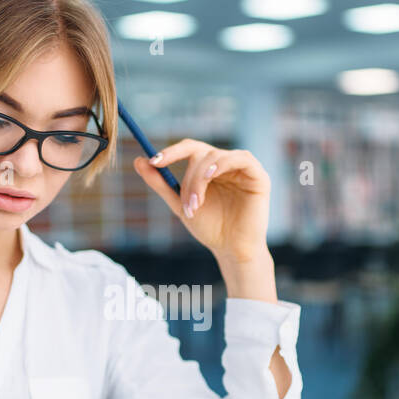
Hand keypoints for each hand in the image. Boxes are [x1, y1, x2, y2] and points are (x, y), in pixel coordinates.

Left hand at [132, 139, 271, 263]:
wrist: (231, 250)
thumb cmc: (210, 228)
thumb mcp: (180, 205)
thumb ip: (161, 184)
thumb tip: (139, 161)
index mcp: (209, 168)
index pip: (190, 149)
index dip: (172, 151)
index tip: (154, 161)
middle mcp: (225, 164)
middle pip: (201, 152)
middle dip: (188, 176)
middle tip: (185, 203)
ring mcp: (242, 168)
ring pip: (216, 157)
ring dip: (200, 179)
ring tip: (196, 205)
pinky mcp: (258, 176)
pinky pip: (242, 158)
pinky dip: (223, 164)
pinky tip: (211, 178)